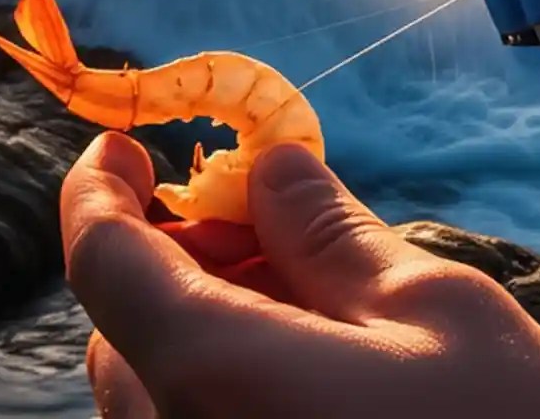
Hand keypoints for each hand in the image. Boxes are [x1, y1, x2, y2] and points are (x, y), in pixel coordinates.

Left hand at [60, 132, 539, 417]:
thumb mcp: (440, 310)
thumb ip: (332, 234)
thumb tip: (272, 167)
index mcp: (217, 373)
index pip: (104, 260)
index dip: (100, 189)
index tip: (125, 148)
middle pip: (122, 330)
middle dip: (177, 260)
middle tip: (264, 228)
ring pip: (150, 392)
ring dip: (200, 327)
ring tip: (308, 307)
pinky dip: (220, 387)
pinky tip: (311, 377)